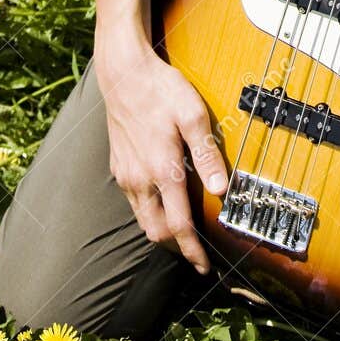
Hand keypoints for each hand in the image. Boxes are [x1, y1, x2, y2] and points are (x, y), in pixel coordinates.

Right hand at [94, 39, 227, 274]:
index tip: (204, 266)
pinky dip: (149, 211)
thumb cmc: (161, 90)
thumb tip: (221, 188)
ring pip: (143, 219)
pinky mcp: (118, 167)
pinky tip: (163, 200)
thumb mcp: (193, 115)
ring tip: (183, 228)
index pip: (179, 225)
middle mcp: (140, 179)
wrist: (123, 73)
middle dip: (177, 247)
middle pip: (157, 232)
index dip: (192, 251)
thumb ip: (207, 153)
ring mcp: (126, 175)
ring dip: (162, 230)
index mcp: (162, 170)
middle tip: (197, 250)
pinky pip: (134, 202)